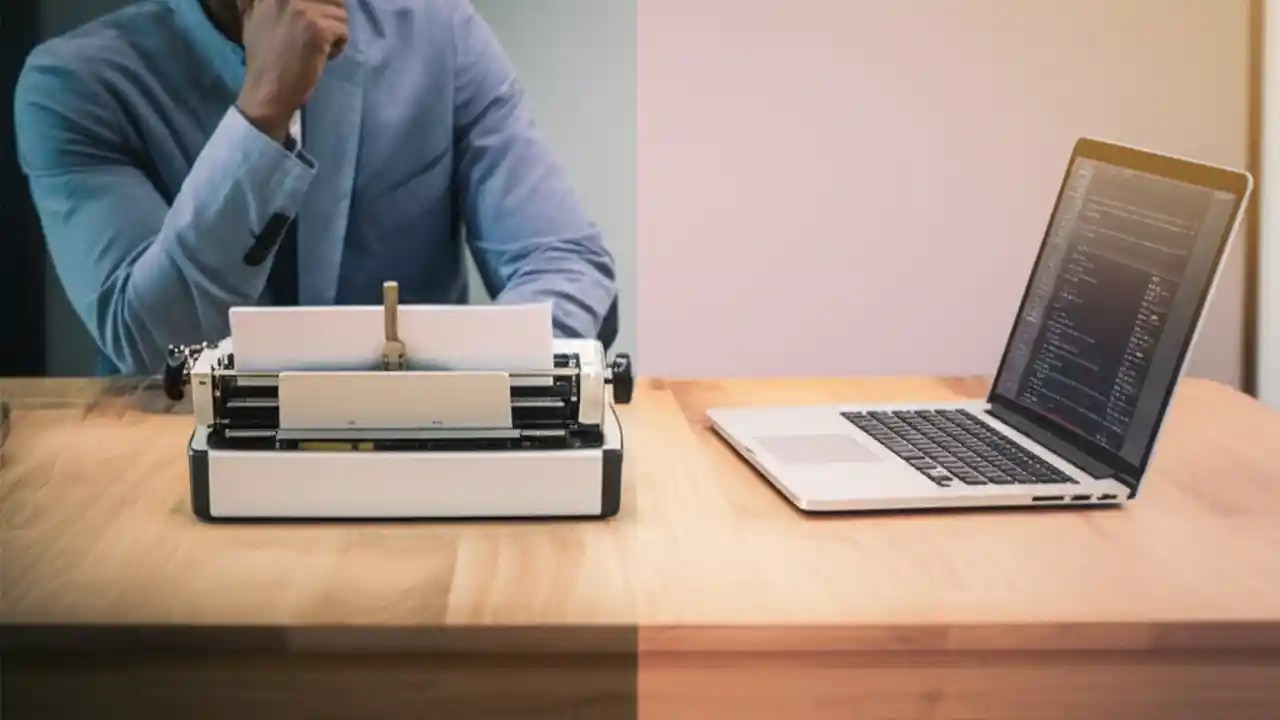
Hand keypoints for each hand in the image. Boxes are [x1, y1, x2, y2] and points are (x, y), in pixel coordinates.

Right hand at [235, 0, 348, 141]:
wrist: (266, 90)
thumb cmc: (263, 58)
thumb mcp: (256, 17)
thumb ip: (269, 1)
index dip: (321, 4)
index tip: (316, 22)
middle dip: (330, 16)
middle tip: (318, 36)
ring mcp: (304, 10)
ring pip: (340, 13)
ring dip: (335, 32)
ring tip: (318, 48)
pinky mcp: (319, 28)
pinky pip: (343, 30)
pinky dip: (338, 46)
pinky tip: (323, 56)